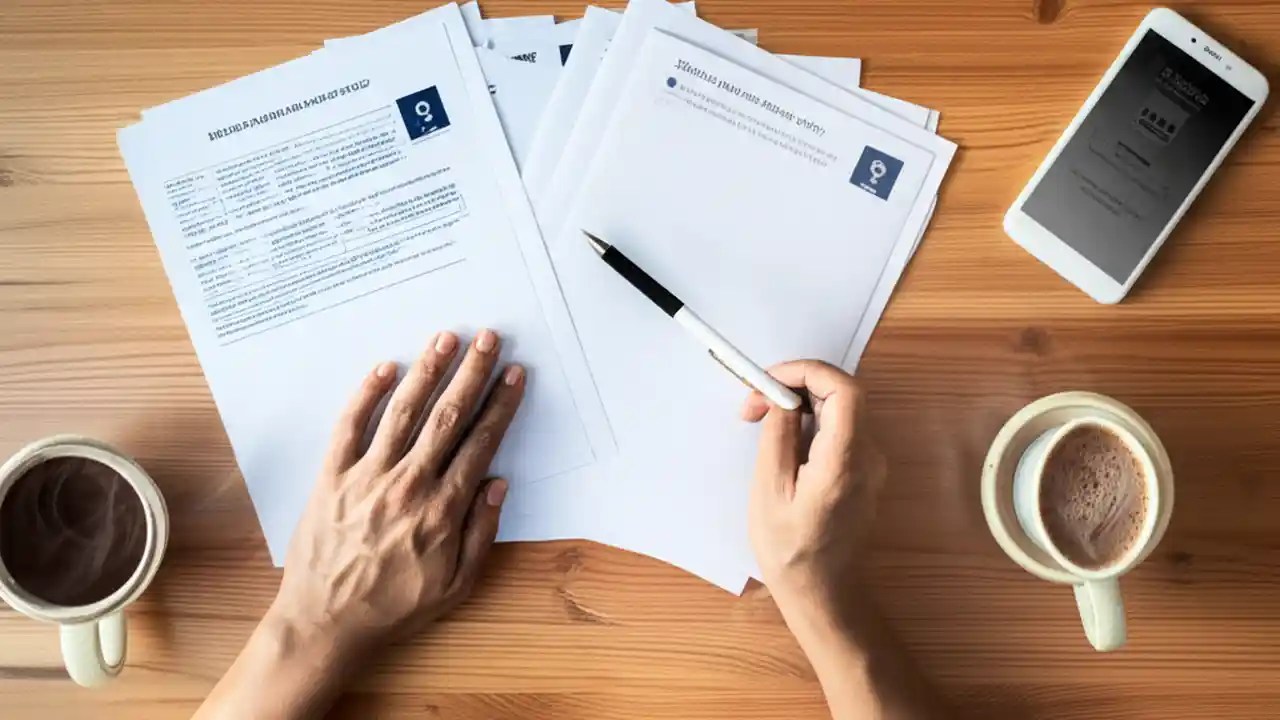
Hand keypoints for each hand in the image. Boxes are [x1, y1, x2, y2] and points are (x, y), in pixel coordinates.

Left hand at [271, 328, 524, 655]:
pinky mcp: (332, 478)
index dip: (499, 405)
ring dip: (427, 371)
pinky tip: (383, 368)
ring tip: (445, 338)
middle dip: (471, 373)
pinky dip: (366, 395)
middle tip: (488, 338)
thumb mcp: (456, 585)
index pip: (480, 443)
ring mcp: (367, 478)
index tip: (513, 375)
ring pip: (403, 412)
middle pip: (447, 417)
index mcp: (443, 510)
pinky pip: (349, 427)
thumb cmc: (394, 608)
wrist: (326, 623)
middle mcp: (408, 485)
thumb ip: (481, 532)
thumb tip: (498, 483)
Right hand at [742, 360, 885, 608]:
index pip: (843, 389)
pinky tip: (780, 438)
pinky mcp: (863, 469)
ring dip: (799, 402)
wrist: (822, 590)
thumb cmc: (789, 549)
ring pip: (839, 407)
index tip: (766, 381)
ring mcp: (871, 462)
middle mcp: (868, 455)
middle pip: (841, 393)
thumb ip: (778, 436)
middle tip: (752, 404)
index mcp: (844, 461)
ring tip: (759, 419)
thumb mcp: (769, 490)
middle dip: (794, 384)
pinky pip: (839, 427)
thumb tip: (781, 399)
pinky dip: (809, 419)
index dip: (805, 371)